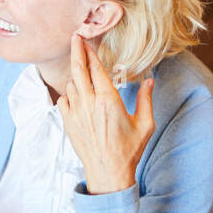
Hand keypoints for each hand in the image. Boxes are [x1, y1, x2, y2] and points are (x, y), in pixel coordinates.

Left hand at [56, 34, 154, 194]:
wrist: (107, 173)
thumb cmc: (128, 150)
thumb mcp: (145, 124)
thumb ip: (146, 99)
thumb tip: (149, 80)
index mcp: (108, 100)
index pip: (96, 69)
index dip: (90, 53)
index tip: (86, 40)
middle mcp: (89, 103)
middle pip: (78, 70)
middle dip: (76, 52)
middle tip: (74, 38)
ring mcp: (76, 113)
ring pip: (70, 85)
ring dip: (75, 76)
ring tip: (81, 71)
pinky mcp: (68, 123)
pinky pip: (64, 100)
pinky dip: (69, 93)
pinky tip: (76, 95)